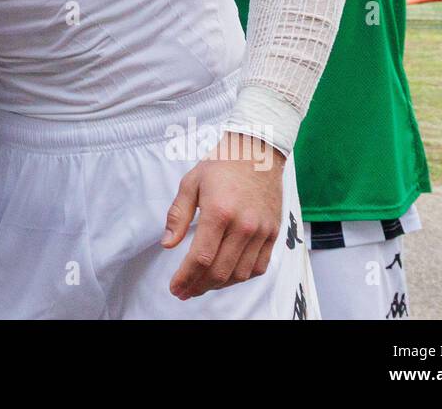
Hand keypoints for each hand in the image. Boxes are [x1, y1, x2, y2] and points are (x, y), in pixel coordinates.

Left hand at [161, 132, 284, 299]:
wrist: (257, 151)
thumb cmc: (222, 164)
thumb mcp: (191, 182)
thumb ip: (178, 214)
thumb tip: (168, 244)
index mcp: (219, 212)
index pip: (201, 257)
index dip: (185, 277)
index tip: (175, 287)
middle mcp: (244, 225)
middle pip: (220, 271)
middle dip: (198, 286)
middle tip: (184, 291)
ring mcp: (262, 231)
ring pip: (240, 274)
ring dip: (219, 285)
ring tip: (202, 284)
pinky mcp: (273, 233)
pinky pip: (259, 266)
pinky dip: (241, 277)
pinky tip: (226, 275)